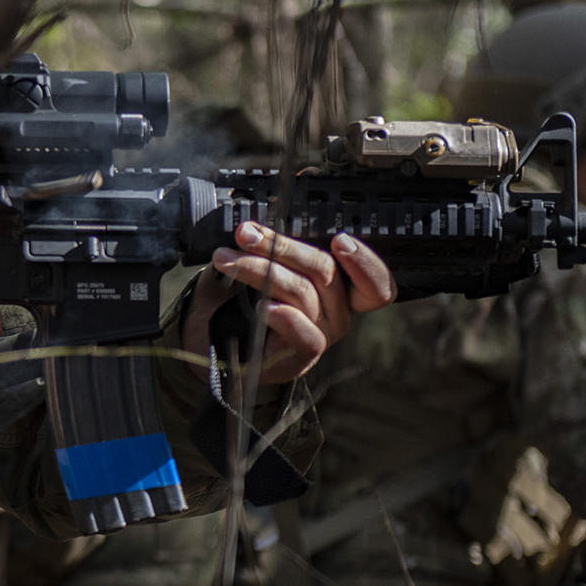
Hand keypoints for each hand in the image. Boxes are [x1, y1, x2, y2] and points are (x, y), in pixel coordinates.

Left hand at [182, 222, 394, 383]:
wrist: (211, 342)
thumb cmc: (237, 300)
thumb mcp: (256, 266)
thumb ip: (268, 249)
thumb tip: (253, 227)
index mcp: (337, 286)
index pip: (374, 280)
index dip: (366, 261)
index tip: (340, 240)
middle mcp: (337, 311)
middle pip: (327, 272)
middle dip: (281, 246)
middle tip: (246, 234)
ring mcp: (321, 334)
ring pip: (303, 292)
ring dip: (260, 270)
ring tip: (226, 260)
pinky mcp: (300, 357)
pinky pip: (305, 335)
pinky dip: (283, 317)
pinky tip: (261, 308)